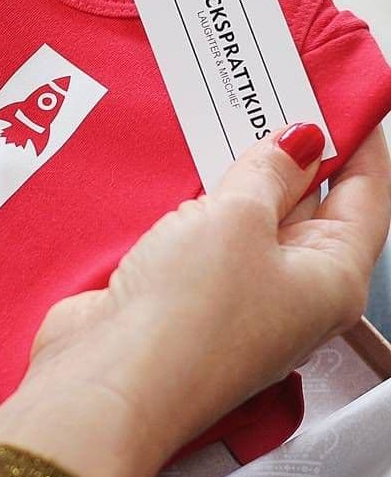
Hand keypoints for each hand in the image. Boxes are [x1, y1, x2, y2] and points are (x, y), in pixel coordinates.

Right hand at [0, 124, 390, 476]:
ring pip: (248, 223)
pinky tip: (180, 174)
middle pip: (307, 210)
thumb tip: (298, 143)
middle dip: (293, 155)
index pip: (367, 198)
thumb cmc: (189, 314)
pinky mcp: (184, 299)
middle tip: (274, 98)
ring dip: (237, 179)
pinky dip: (195, 206)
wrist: (111, 378)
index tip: (344, 101)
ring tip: (224, 123)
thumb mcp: (238, 219)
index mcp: (331, 278)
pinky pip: (201, 240)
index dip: (359, 145)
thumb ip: (268, 172)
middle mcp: (290, 293)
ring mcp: (234, 299)